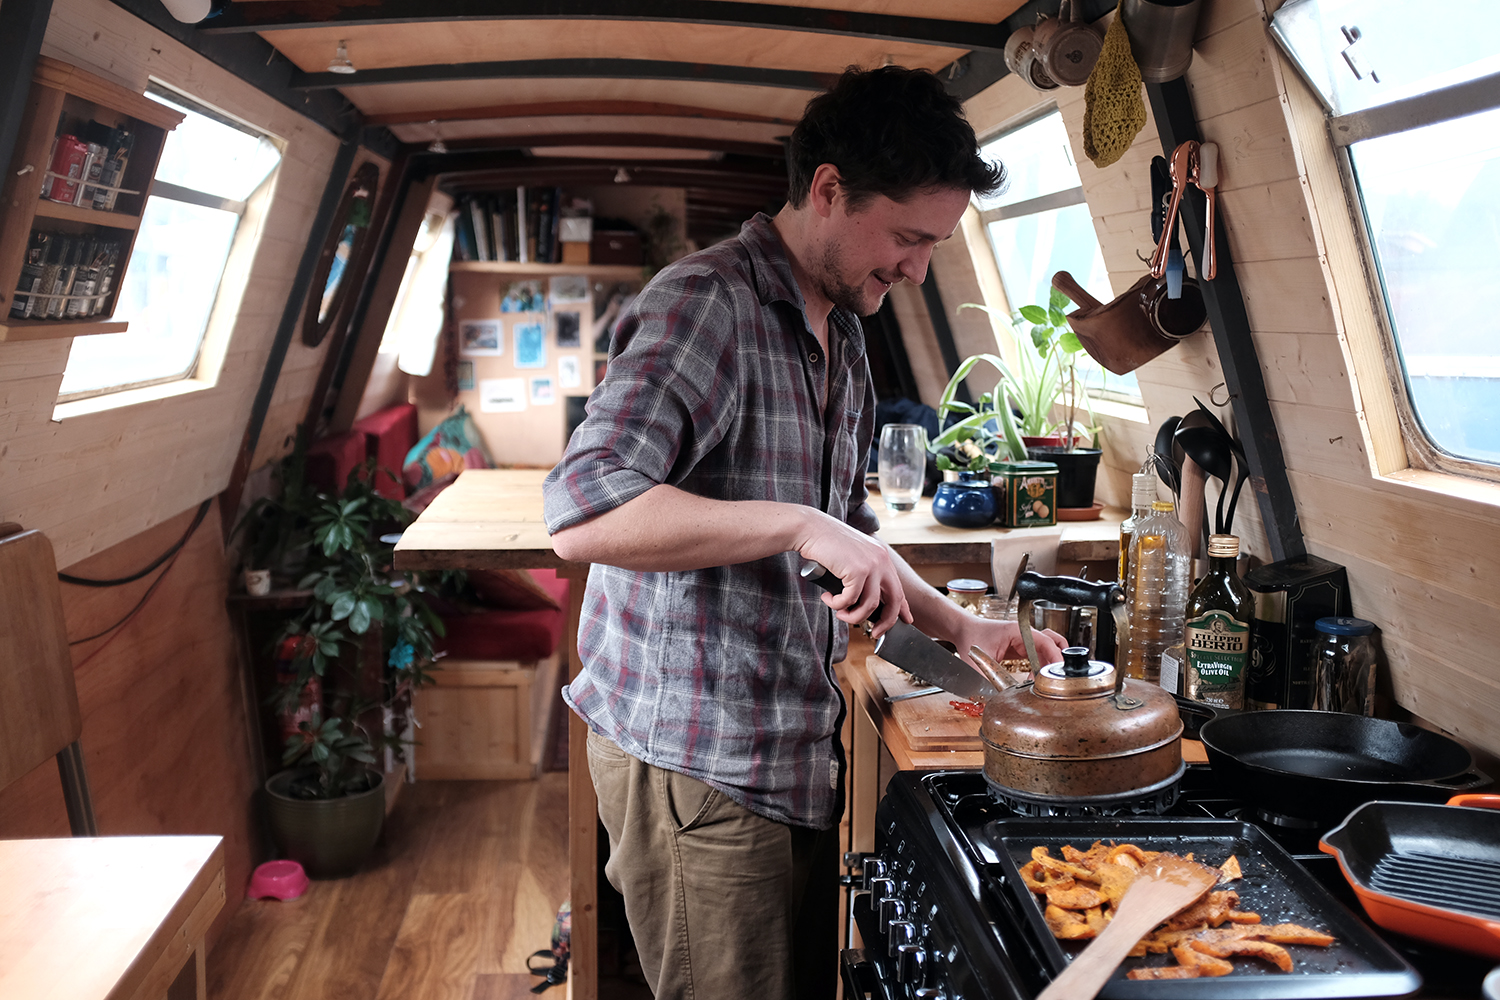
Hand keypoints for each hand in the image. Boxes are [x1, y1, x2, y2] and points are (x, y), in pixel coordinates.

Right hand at [795, 514, 910, 636]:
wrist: (810, 528)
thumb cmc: (825, 543)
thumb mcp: (851, 558)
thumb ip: (862, 574)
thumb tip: (863, 601)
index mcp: (881, 557)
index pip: (898, 588)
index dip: (903, 608)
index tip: (906, 620)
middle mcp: (881, 560)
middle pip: (893, 600)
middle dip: (886, 622)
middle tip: (875, 633)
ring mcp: (871, 565)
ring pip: (870, 605)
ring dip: (853, 615)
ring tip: (839, 612)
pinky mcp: (857, 570)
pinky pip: (850, 600)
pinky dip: (837, 604)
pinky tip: (828, 598)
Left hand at [949, 616, 1068, 673]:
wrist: (964, 631)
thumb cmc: (970, 637)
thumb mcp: (977, 660)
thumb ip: (987, 680)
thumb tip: (994, 698)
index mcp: (1017, 632)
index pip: (1045, 641)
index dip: (1055, 657)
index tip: (1058, 672)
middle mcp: (1024, 634)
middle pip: (1052, 645)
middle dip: (1055, 662)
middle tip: (1052, 679)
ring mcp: (1025, 641)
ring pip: (1047, 652)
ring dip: (1047, 667)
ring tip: (1041, 682)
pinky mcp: (1023, 648)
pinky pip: (1039, 657)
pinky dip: (1040, 668)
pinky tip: (1033, 680)